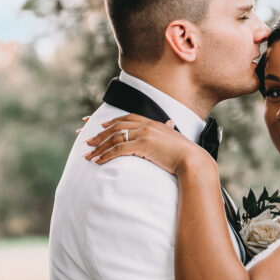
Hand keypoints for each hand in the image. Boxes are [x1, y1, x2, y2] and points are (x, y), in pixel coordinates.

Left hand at [83, 113, 209, 175]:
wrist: (193, 160)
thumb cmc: (186, 154)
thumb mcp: (174, 140)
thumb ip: (167, 132)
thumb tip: (168, 125)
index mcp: (153, 123)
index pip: (127, 118)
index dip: (111, 121)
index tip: (99, 125)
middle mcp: (146, 126)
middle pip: (116, 126)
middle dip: (99, 134)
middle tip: (87, 140)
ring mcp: (144, 134)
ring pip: (114, 138)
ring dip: (99, 147)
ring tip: (88, 155)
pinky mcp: (142, 145)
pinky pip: (118, 149)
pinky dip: (106, 155)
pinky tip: (98, 160)